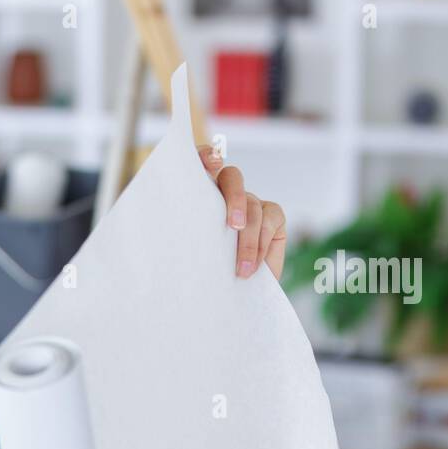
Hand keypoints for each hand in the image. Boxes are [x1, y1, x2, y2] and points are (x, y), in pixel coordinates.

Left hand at [198, 144, 287, 281]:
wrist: (227, 291)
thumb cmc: (202, 271)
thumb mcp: (190, 254)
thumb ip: (187, 237)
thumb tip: (174, 236)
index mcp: (197, 196)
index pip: (200, 164)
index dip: (206, 157)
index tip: (213, 163)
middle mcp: (225, 193)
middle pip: (232, 179)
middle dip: (234, 198)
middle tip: (233, 226)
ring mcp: (250, 202)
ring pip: (252, 208)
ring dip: (248, 241)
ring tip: (241, 270)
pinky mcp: (273, 215)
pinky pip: (269, 221)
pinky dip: (261, 245)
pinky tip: (253, 266)